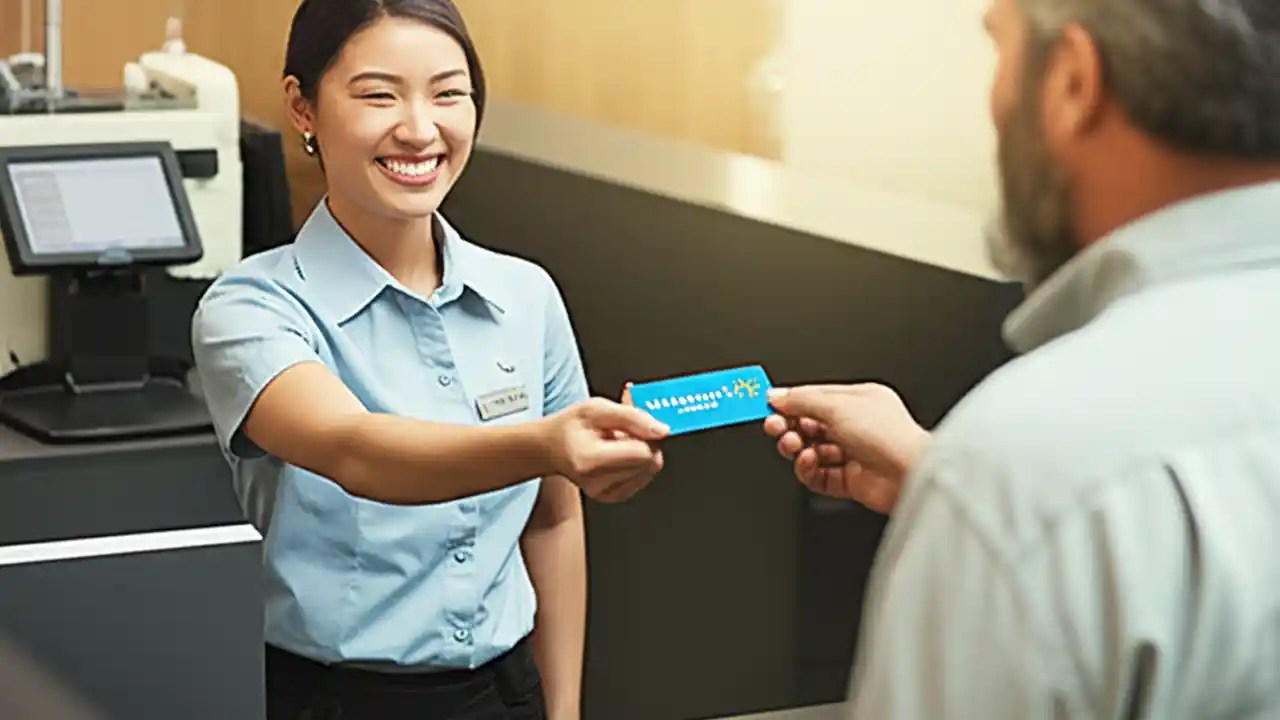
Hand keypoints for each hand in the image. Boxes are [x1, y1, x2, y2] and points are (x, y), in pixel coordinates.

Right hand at [546, 396, 668, 502]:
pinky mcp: (612, 497)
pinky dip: (635, 464)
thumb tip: (663, 431)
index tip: (633, 424)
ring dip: (640, 453)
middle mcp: (598, 483)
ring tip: (618, 442)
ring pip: (648, 470)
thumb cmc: (572, 426)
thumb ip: (633, 417)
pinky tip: (618, 454)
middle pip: (648, 463)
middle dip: (644, 443)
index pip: (642, 453)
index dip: (645, 435)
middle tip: (624, 431)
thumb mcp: (598, 408)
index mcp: (590, 460)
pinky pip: (642, 478)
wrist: (552, 447)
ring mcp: (605, 494)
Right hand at [763, 383, 928, 513]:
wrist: (911, 474)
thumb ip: (803, 400)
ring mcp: (852, 454)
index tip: (766, 405)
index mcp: (858, 400)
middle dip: (789, 426)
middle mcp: (855, 426)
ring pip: (810, 450)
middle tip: (775, 428)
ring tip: (794, 446)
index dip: (789, 402)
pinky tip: (808, 462)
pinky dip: (808, 469)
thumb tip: (776, 395)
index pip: (814, 398)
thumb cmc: (889, 436)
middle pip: (808, 425)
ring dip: (797, 448)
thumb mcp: (838, 406)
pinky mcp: (849, 481)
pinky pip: (817, 475)